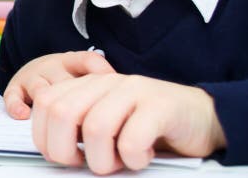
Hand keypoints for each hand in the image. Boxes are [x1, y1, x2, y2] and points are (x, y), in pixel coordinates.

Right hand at [3, 51, 113, 118]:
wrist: (35, 72)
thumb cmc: (67, 82)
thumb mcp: (84, 78)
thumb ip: (100, 90)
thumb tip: (123, 113)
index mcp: (73, 61)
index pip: (88, 60)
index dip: (101, 73)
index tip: (113, 90)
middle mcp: (52, 66)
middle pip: (65, 82)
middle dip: (76, 105)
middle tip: (90, 128)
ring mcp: (33, 76)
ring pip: (41, 90)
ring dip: (52, 111)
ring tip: (63, 131)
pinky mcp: (15, 87)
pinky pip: (12, 95)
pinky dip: (17, 105)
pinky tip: (24, 115)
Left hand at [32, 73, 226, 173]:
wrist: (202, 117)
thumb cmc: (148, 128)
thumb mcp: (106, 124)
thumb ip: (78, 129)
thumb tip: (52, 153)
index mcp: (87, 85)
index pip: (45, 104)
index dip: (45, 136)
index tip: (66, 157)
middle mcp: (106, 83)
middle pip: (62, 113)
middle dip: (66, 150)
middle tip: (89, 164)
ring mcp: (134, 91)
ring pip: (95, 127)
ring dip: (102, 159)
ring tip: (119, 163)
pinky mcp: (161, 106)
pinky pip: (132, 139)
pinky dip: (133, 158)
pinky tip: (143, 157)